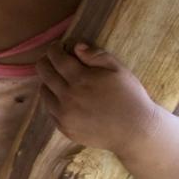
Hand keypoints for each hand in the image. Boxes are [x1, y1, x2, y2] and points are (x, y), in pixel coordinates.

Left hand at [36, 43, 157, 153]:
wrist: (135, 131)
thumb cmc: (130, 97)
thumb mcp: (118, 70)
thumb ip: (96, 56)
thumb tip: (76, 46)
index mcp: (80, 79)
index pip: (56, 58)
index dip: (54, 49)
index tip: (58, 47)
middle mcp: (67, 96)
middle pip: (44, 73)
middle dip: (46, 61)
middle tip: (54, 59)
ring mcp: (63, 114)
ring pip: (43, 91)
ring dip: (48, 82)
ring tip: (60, 79)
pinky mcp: (64, 128)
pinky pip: (50, 110)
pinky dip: (54, 100)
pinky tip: (65, 98)